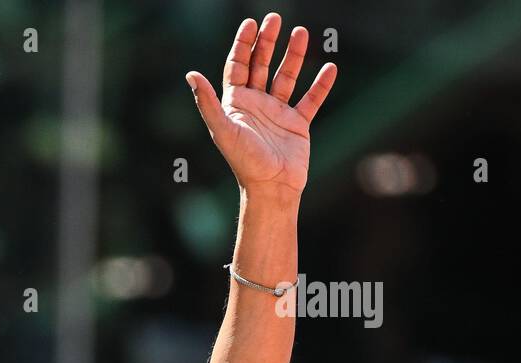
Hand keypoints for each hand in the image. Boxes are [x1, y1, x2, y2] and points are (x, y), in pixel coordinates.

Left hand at [186, 12, 336, 197]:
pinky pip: (311, 99)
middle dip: (267, 42)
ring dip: (294, 56)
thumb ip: (207, 102)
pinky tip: (329, 67)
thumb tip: (191, 75)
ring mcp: (277, 113)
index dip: (242, 45)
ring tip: (302, 32)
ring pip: (286, 77)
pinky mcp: (297, 124)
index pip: (237, 67)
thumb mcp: (222, 129)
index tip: (250, 23)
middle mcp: (255, 105)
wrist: (271, 187)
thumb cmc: (244, 161)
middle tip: (274, 18)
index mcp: (235, 105)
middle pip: (261, 66)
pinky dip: (320, 85)